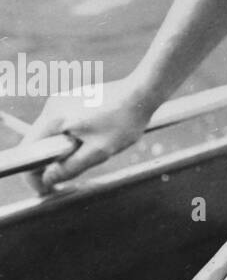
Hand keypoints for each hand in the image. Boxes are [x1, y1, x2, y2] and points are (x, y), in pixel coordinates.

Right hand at [24, 77, 153, 193]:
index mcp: (54, 117)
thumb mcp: (99, 152)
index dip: (33, 173)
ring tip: (94, 145)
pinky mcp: (73, 98)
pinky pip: (63, 124)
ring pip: (53, 134)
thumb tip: (48, 180)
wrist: (144, 91)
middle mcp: (53, 105)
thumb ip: (70, 168)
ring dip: (65, 147)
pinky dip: (73, 135)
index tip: (46, 188)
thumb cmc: (125, 121)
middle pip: (39, 142)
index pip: (29, 149)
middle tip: (74, 170)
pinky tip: (97, 134)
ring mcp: (63, 99)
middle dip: (53, 160)